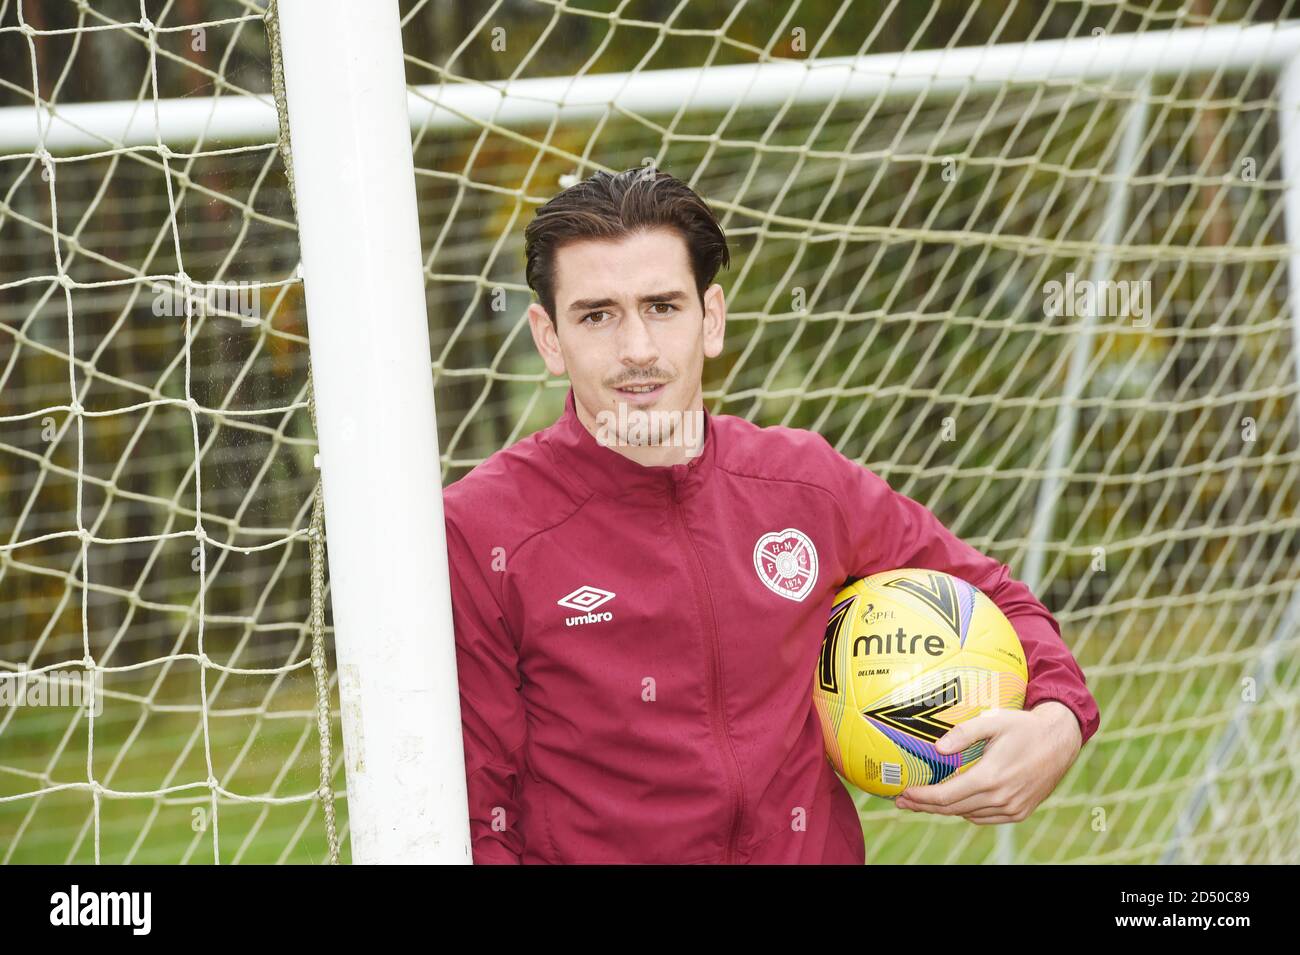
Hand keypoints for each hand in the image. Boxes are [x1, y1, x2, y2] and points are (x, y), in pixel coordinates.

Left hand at [893, 701, 1082, 823]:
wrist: (1060, 741)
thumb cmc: (1024, 726)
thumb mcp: (993, 721)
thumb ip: (964, 733)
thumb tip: (937, 748)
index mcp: (991, 778)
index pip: (946, 796)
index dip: (921, 797)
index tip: (903, 793)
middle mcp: (1001, 798)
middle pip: (952, 809)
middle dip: (924, 806)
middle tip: (902, 801)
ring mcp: (1011, 808)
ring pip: (968, 814)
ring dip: (944, 810)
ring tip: (922, 802)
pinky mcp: (1020, 812)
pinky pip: (984, 817)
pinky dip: (966, 811)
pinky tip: (953, 803)